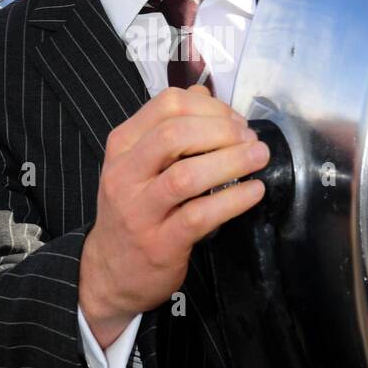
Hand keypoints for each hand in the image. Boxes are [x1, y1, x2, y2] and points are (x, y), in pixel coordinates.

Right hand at [79, 85, 270, 347]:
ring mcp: (140, 210)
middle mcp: (125, 174)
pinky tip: (253, 192)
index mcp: (123, 146)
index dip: (210, 107)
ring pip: (186, 175)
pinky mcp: (160, 243)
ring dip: (231, 161)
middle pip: (174, 135)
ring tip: (259, 158)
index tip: (234, 121)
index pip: (166, 105)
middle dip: (222, 130)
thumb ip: (168, 128)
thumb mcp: (139, 164)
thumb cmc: (133, 211)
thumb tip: (204, 94)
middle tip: (250, 139)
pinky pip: (200, 215)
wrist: (109, 272)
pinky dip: (232, 200)